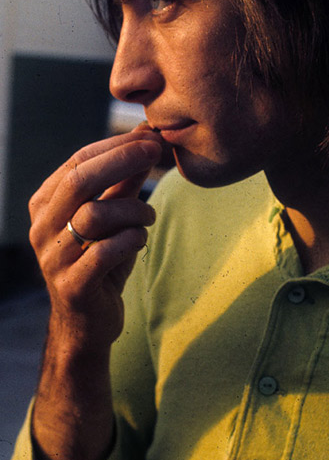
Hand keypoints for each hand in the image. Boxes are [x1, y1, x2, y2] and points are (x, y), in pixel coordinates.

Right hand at [29, 124, 162, 350]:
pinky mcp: (71, 287)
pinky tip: (139, 240)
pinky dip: (130, 240)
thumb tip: (147, 139)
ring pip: (93, 216)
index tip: (150, 136)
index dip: (116, 146)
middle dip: (121, 160)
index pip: (78, 162)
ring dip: (132, 210)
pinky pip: (104, 253)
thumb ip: (126, 181)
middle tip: (155, 152)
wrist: (88, 323)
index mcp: (47, 204)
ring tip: (148, 217)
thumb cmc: (102, 261)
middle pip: (79, 181)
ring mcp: (53, 258)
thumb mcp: (114, 216)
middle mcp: (42, 228)